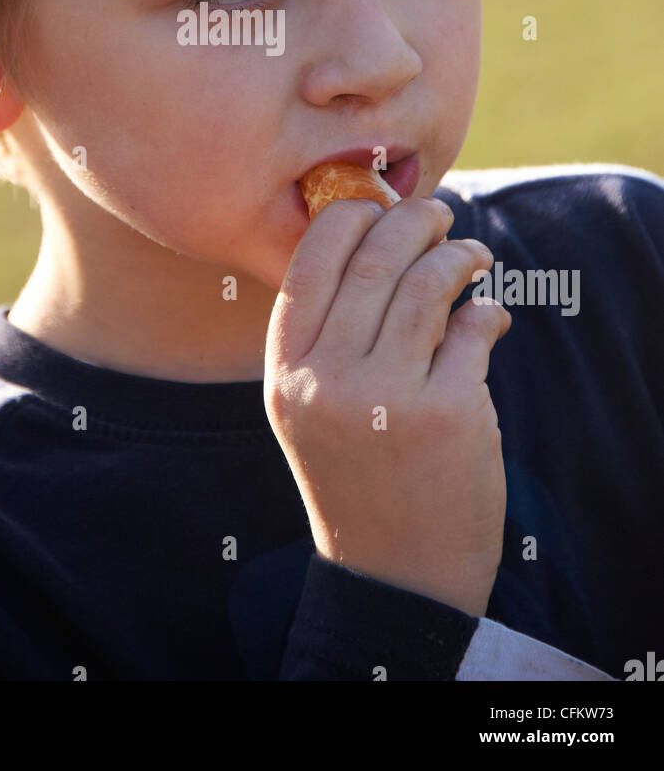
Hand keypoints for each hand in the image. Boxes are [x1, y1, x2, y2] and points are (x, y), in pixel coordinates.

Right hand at [264, 195, 510, 617]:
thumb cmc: (354, 470)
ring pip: (428, 284)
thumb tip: (378, 233)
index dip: (351, 215)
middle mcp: (327, 380)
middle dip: (415, 220)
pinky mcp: (448, 415)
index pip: (311, 260)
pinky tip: (489, 318)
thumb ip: (328, 330)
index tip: (380, 203)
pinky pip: (474, 327)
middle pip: (375, 258)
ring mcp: (387, 399)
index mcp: (286, 371)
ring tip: (473, 255)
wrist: (393, 571)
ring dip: (459, 254)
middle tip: (439, 215)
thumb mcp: (309, 404)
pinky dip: (489, 310)